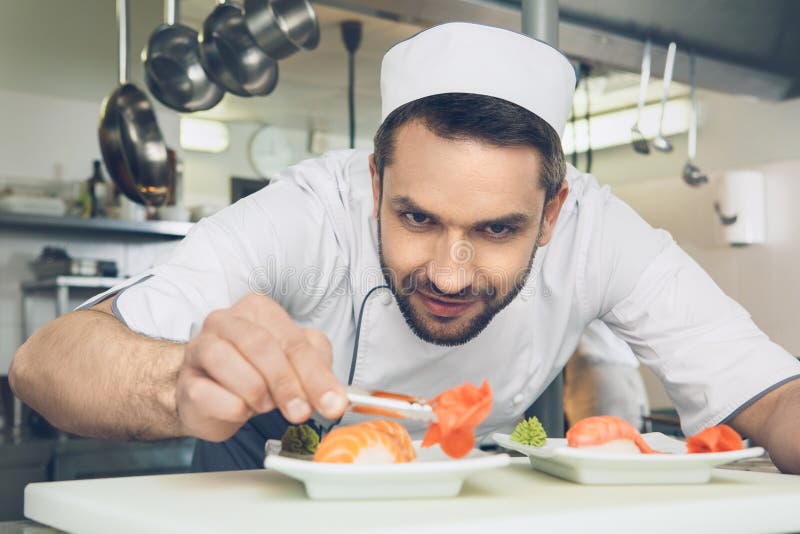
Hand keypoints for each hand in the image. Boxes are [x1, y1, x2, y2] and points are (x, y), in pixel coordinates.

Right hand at [176, 293, 346, 441]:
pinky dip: (233, 409)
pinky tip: (240, 409)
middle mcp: (226, 321)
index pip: (293, 340)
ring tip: (265, 405)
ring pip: (234, 368)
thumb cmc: (254, 373)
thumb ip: (316, 369)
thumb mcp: (292, 363)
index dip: (316, 375)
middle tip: (301, 412)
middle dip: (287, 384)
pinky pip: (210, 395)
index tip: (333, 403)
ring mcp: (200, 348)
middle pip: (263, 348)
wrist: (208, 396)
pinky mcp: (186, 381)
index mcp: (258, 310)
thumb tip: (334, 393)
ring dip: (258, 395)